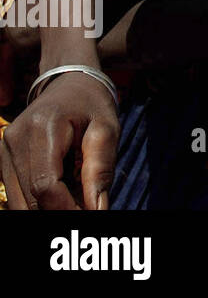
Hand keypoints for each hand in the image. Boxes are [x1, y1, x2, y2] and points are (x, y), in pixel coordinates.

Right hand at [0, 73, 118, 209]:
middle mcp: (14, 140)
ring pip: (19, 201)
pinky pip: (17, 193)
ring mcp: (3, 151)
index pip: (45, 185)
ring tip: (77, 200)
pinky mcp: (3, 160)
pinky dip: (39, 201)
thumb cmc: (91, 104)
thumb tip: (97, 210)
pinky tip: (64, 194)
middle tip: (87, 211)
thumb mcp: (107, 130)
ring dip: (48, 209)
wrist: (68, 82)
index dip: (66, 209)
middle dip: (58, 212)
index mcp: (42, 128)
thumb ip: (100, 169)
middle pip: (29, 198)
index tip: (90, 215)